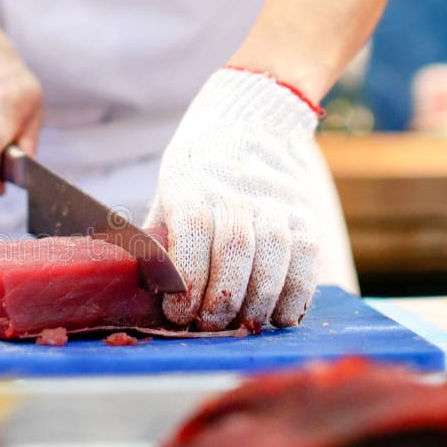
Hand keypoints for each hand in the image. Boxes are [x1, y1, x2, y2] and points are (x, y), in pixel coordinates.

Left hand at [147, 68, 320, 331]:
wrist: (251, 121)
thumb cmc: (197, 169)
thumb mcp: (167, 191)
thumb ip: (158, 239)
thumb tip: (139, 290)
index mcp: (191, 185)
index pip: (194, 234)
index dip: (188, 280)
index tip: (179, 312)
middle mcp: (235, 192)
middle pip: (235, 252)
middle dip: (221, 301)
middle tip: (208, 325)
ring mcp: (275, 202)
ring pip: (274, 257)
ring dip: (257, 302)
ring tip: (242, 326)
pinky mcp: (304, 214)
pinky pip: (306, 259)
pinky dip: (295, 294)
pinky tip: (278, 316)